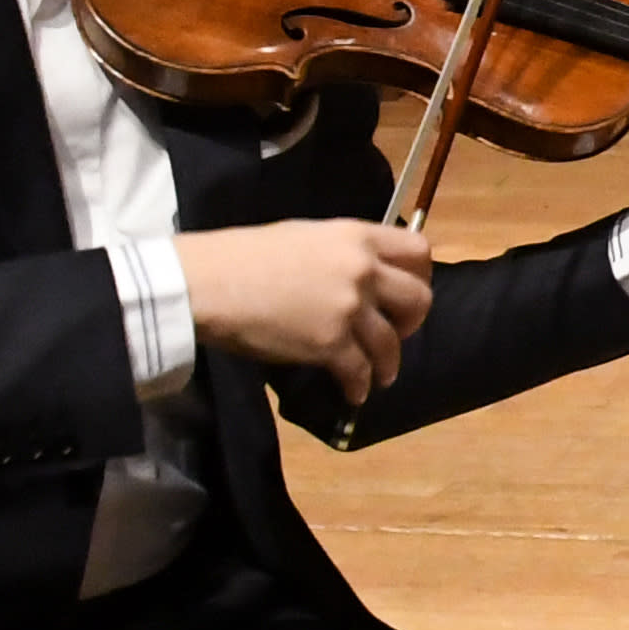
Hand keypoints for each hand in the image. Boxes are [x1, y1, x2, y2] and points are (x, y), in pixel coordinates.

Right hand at [184, 218, 436, 404]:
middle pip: (418, 298)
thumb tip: (358, 273)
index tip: (408, 293)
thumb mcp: (304, 236)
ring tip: (381, 375)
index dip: (421, 275)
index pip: (418, 251)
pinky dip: (359, 386)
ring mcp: (349, 307)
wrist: (207, 282)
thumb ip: (341, 252)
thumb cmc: (243, 255)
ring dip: (388, 363)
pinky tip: (354, 393)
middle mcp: (362, 269)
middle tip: (398, 333)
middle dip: (413, 321)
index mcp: (356, 236)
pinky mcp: (330, 343)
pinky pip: (360, 370)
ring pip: (391, 342)